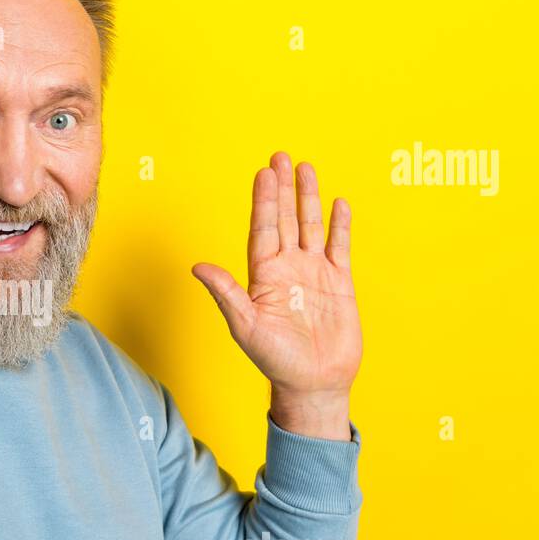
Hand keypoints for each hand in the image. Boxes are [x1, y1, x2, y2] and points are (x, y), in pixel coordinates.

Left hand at [192, 152, 361, 438]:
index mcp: (263, 276)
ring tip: (306, 168)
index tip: (264, 173)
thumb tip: (198, 266)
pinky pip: (339, 247)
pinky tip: (338, 204)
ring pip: (310, 226)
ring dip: (308, 198)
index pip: (263, 229)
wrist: (313, 383)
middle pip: (283, 219)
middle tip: (280, 156)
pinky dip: (339, 226)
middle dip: (282, 188)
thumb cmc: (274, 360)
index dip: (263, 201)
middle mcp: (287, 268)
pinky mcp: (339, 283)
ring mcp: (313, 273)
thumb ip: (226, 293)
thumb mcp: (245, 326)